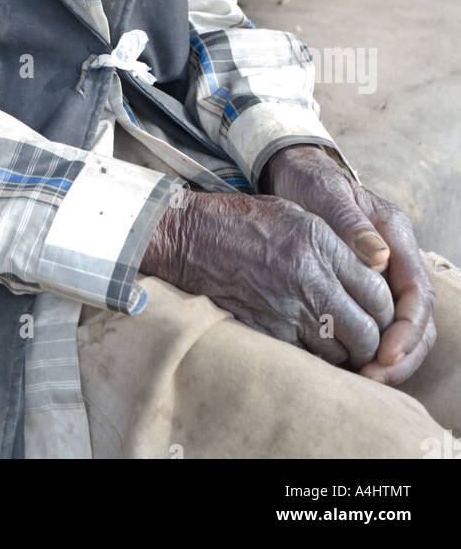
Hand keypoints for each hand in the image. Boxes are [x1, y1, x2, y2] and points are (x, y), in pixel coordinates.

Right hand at [141, 187, 394, 368]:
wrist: (189, 238)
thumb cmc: (242, 221)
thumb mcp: (295, 214)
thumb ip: (338, 242)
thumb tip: (375, 268)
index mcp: (319, 244)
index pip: (377, 292)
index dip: (384, 309)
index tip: (375, 310)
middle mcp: (308, 278)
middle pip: (366, 331)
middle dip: (371, 339)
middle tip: (362, 334)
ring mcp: (286, 309)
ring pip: (340, 353)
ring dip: (344, 352)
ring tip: (336, 341)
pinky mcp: (264, 331)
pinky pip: (306, 359)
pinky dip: (313, 358)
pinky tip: (307, 343)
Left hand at [263, 144, 435, 385]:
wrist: (298, 173)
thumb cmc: (311, 182)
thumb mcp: (326, 195)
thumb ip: (350, 223)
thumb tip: (380, 258)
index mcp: (395, 235)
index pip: (417, 293)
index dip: (406, 329)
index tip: (384, 354)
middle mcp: (397, 257)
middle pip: (419, 319)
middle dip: (403, 354)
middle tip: (373, 378)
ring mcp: (385, 272)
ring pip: (404, 326)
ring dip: (391, 357)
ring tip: (364, 378)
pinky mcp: (367, 284)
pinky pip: (381, 322)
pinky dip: (372, 347)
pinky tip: (350, 364)